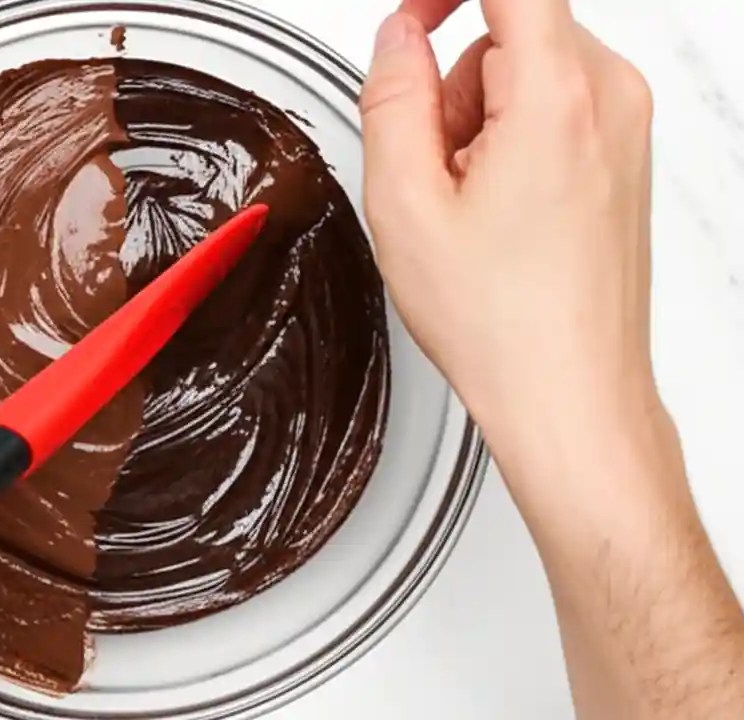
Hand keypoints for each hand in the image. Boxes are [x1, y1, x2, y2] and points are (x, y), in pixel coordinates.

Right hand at [360, 0, 659, 467]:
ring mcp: (625, 128)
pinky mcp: (624, 156)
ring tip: (463, 205)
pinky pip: (553, 109)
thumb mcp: (405, 204)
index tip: (410, 20)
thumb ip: (392, 97)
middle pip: (508, 33)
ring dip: (478, 121)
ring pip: (527, 73)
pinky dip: (510, 142)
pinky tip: (493, 211)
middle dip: (452, 86)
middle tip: (428, 167)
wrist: (570, 394)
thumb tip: (397, 38)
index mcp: (558, 98)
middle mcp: (609, 99)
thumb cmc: (504, 323)